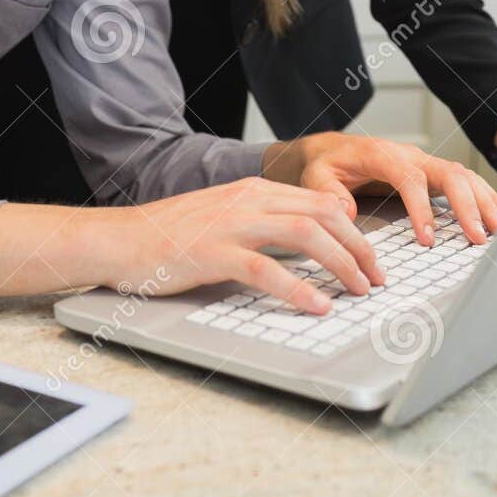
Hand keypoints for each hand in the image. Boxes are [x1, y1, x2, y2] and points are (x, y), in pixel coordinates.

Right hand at [90, 178, 385, 313]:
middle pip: (325, 215)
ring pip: (306, 235)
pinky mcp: (213, 253)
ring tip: (358, 291)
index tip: (372, 260)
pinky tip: (317, 305)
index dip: (356, 232)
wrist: (120, 239)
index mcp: (254, 190)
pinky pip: (266, 270)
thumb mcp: (225, 218)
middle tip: (377, 279)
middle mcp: (248, 200)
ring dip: (341, 265)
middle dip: (360, 248)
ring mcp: (231, 224)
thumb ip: (263, 225)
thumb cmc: (169, 237)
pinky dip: (298, 289)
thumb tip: (308, 249)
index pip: (323, 202)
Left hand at [270, 132, 496, 247]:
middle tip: (477, 237)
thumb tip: (347, 211)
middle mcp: (411, 156)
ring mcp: (426, 163)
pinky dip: (485, 198)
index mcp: (383, 155)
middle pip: (449, 174)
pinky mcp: (434, 174)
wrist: (334, 149)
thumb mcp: (316, 176)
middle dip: (467, 205)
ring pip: (464, 176)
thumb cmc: (329, 164)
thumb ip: (328, 192)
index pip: (410, 178)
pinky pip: (465, 182)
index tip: (427, 239)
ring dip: (483, 202)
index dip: (422, 209)